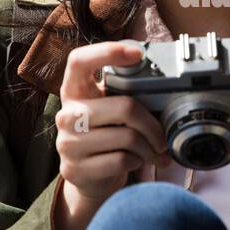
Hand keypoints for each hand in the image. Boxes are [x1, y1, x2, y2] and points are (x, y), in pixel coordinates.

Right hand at [56, 42, 169, 205]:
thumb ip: (124, 94)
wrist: (90, 178)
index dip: (108, 51)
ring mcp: (67, 143)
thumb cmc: (107, 136)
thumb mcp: (110, 110)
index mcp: (74, 91)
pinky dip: (137, 162)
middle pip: (124, 107)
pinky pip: (121, 160)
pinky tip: (135, 162)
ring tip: (154, 153)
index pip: (79, 61)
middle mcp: (66, 115)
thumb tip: (164, 81)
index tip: (138, 53)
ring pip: (127, 138)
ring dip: (149, 148)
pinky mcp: (75, 169)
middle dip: (153, 125)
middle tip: (163, 137)